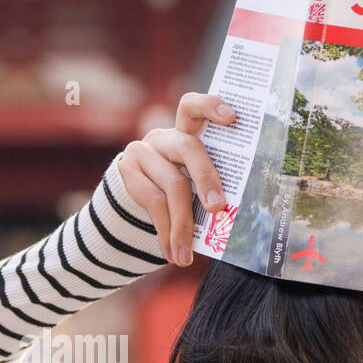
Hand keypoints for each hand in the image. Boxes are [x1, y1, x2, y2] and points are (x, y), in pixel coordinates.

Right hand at [117, 92, 237, 266]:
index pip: (193, 107)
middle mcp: (164, 137)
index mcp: (186, 132)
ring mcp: (142, 152)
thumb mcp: (190, 180)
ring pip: (172, 185)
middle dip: (207, 179)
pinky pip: (153, 204)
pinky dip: (166, 232)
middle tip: (218, 207)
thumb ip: (206, 183)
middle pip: (189, 149)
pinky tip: (172, 253)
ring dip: (183, 225)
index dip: (210, 106)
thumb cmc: (174, 191)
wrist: (128, 202)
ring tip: (186, 256)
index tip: (231, 117)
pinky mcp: (127, 172)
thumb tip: (235, 215)